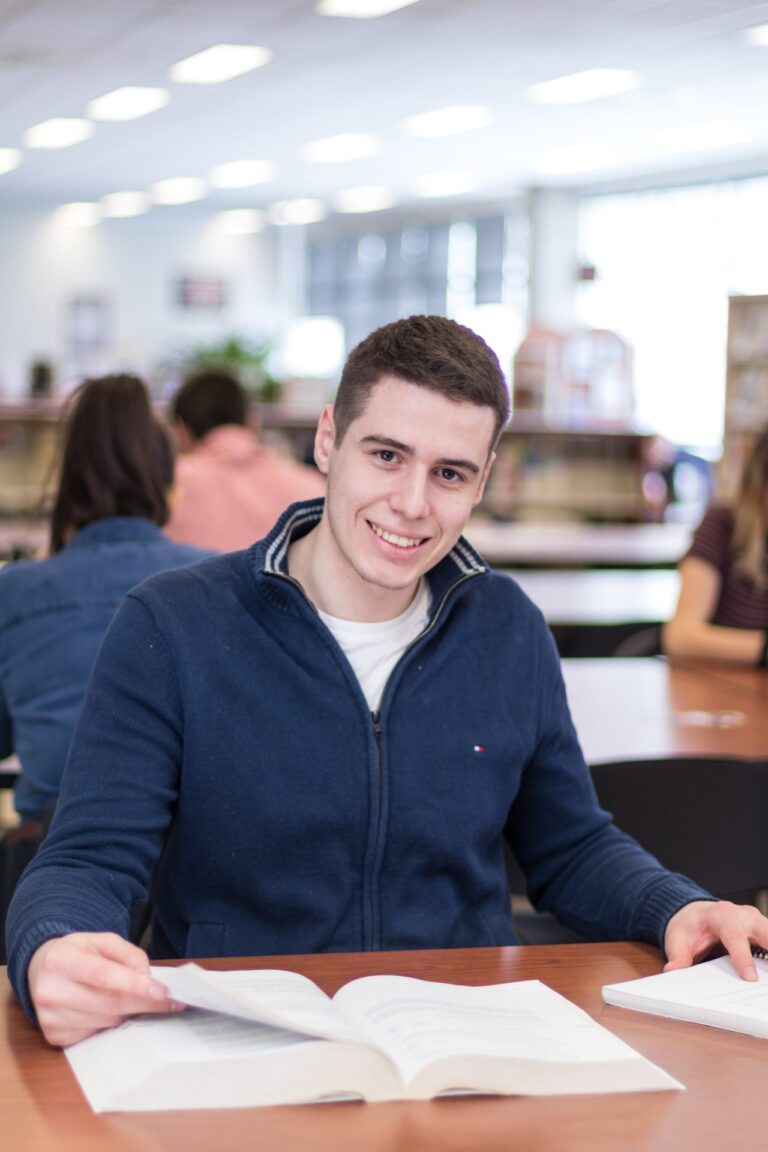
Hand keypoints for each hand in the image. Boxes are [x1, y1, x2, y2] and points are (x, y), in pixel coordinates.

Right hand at [28, 932, 182, 1046]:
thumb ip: (129, 955)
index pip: (104, 975)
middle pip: (109, 1003)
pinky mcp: (54, 1035)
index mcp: (60, 960)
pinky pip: (95, 1033)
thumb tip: (147, 978)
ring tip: (137, 1001)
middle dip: (144, 1003)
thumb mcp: (102, 941)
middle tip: (170, 1002)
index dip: (135, 985)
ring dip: (129, 1013)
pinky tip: (111, 1011)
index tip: (162, 992)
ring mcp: (50, 1017)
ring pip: (106, 1021)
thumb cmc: (76, 954)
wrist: (40, 970)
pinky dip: (111, 1024)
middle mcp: (50, 990)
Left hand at [663, 900, 767, 980]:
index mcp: (721, 914)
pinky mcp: (763, 931)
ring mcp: (756, 921)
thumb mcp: (677, 940)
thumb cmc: (689, 927)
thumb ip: (678, 956)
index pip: (735, 935)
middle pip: (765, 930)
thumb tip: (673, 971)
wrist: (694, 915)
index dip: (743, 957)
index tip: (750, 978)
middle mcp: (742, 915)